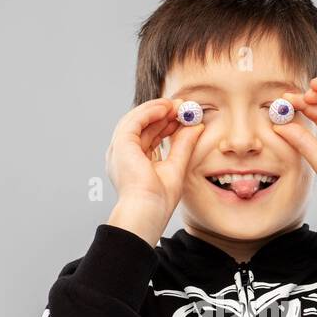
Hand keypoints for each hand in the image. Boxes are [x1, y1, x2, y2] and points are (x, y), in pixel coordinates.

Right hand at [104, 98, 203, 238]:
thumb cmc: (159, 200)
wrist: (148, 211)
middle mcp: (124, 156)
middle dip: (162, 114)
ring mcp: (119, 150)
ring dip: (156, 109)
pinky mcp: (121, 145)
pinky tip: (166, 108)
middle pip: (142, 127)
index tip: (183, 117)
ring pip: (137, 120)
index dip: (165, 124)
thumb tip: (197, 126)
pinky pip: (135, 120)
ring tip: (176, 105)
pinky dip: (150, 111)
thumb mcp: (176, 166)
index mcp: (133, 164)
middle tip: (182, 106)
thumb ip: (184, 145)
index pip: (149, 137)